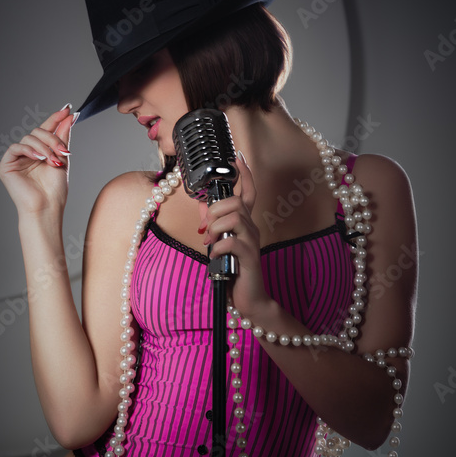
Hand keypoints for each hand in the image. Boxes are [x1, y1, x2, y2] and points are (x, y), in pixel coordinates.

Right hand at [0, 105, 75, 215]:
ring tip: (52, 161)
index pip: (46, 130)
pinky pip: (15, 147)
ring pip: (28, 138)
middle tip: (63, 150)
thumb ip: (63, 137)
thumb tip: (69, 116)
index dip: (55, 118)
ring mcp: (16, 159)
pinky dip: (29, 150)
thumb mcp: (62, 158)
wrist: (46, 207)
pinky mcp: (6, 166)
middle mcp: (27, 154)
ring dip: (44, 147)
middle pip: (37, 132)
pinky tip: (38, 157)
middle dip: (52, 138)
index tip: (68, 109)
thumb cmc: (55, 190)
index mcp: (40, 152)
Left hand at [198, 152, 272, 315]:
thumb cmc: (234, 270)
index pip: (248, 193)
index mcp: (245, 223)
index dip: (245, 174)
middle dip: (216, 209)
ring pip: (235, 217)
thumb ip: (213, 224)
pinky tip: (216, 254)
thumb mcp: (220, 243)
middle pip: (236, 202)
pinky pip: (232, 241)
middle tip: (206, 227)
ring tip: (210, 241)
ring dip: (216, 227)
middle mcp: (252, 229)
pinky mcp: (249, 258)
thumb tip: (203, 205)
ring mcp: (252, 242)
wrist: (249, 299)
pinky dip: (219, 245)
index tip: (238, 158)